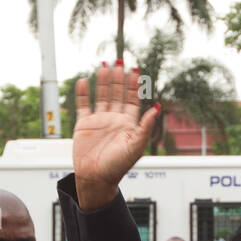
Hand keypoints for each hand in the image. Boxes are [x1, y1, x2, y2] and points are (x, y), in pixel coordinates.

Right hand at [73, 62, 158, 210]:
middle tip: (120, 62)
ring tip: (105, 66)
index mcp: (128, 124)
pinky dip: (83, 93)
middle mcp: (115, 120)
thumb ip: (146, 126)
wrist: (96, 179)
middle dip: (119, 79)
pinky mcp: (84, 125)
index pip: (132, 100)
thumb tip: (157, 107)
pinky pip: (84, 105)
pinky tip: (84, 81)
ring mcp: (99, 121)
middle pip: (117, 94)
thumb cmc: (118, 167)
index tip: (135, 70)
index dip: (134, 85)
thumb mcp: (136, 146)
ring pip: (102, 96)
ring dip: (103, 82)